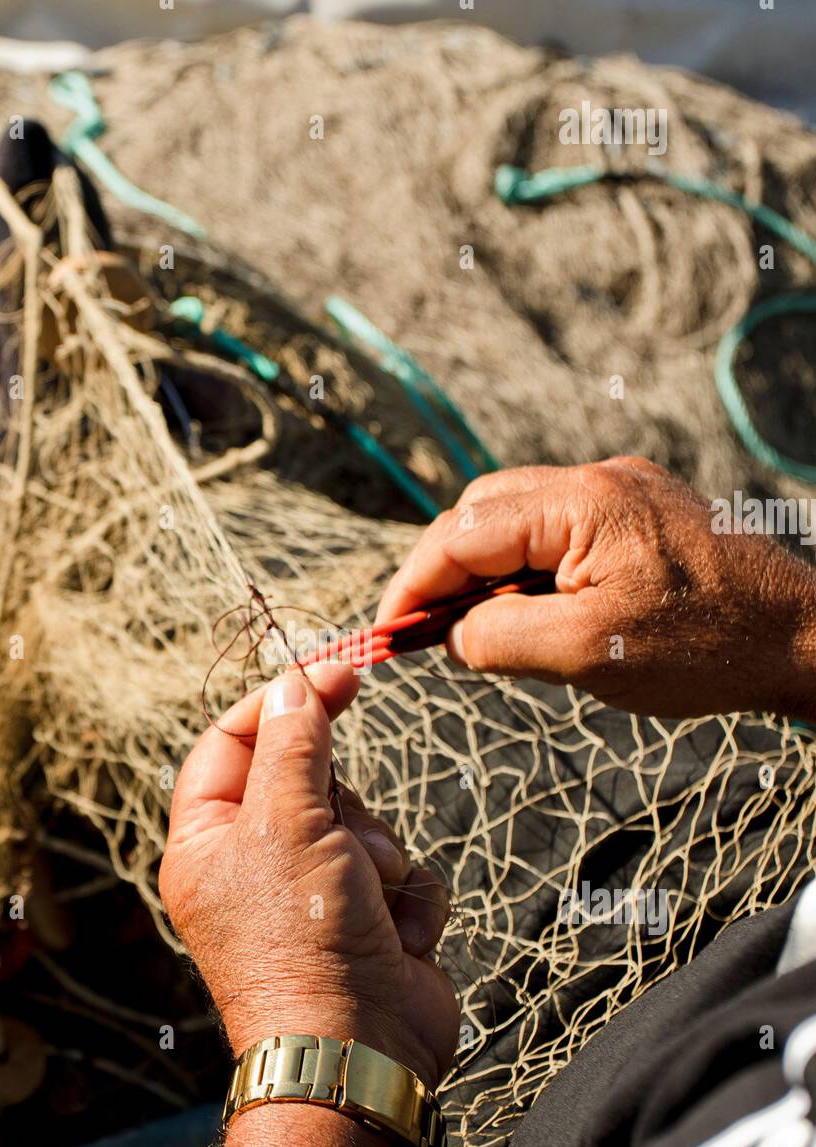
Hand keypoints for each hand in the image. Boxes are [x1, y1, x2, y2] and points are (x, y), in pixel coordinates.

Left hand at [160, 663, 458, 1090]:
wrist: (359, 1050)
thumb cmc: (303, 940)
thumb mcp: (288, 822)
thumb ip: (293, 744)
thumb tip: (292, 683)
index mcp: (207, 841)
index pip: (233, 742)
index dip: (283, 703)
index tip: (339, 672)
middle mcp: (254, 865)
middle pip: (311, 779)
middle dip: (343, 807)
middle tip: (342, 844)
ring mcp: (314, 895)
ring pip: (367, 824)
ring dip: (380, 857)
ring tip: (366, 901)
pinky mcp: (369, 921)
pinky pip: (404, 871)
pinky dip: (407, 899)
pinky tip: (393, 939)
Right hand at [376, 456, 815, 719]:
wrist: (805, 638)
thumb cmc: (706, 647)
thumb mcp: (585, 655)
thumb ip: (500, 637)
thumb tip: (451, 633)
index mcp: (581, 503)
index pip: (462, 532)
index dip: (412, 582)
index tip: (385, 631)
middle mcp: (597, 479)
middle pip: (482, 512)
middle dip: (444, 571)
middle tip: (427, 634)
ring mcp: (622, 491)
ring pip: (517, 518)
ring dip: (486, 572)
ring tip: (483, 633)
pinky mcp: (641, 512)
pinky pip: (558, 529)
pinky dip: (528, 569)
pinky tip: (536, 615)